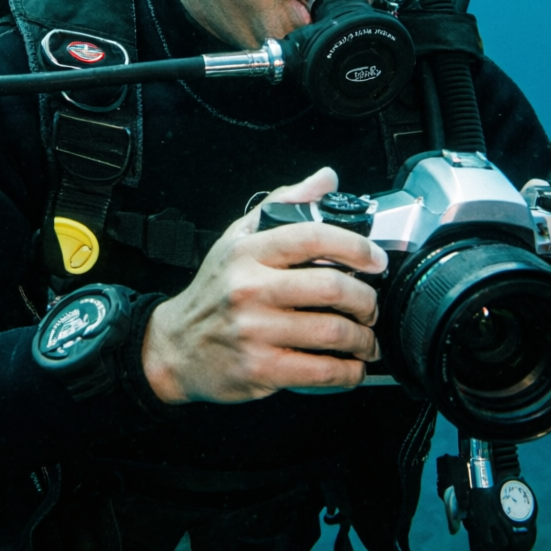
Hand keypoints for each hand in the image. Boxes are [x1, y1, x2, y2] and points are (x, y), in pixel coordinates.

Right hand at [142, 167, 386, 404]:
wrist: (175, 347)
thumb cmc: (213, 292)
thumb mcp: (238, 238)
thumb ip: (285, 204)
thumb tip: (326, 178)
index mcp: (248, 253)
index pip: (312, 237)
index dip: (355, 247)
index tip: (375, 260)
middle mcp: (249, 290)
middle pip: (330, 287)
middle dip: (366, 300)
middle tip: (370, 307)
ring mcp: (254, 332)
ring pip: (332, 332)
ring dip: (363, 338)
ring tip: (365, 338)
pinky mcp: (260, 369)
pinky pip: (321, 371)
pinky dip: (348, 372)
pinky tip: (350, 366)